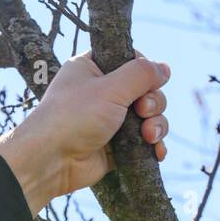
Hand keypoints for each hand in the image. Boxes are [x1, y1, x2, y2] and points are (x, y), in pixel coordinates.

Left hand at [0, 51, 170, 214]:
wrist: (53, 159)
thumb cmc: (74, 116)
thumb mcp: (110, 88)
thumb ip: (140, 75)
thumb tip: (165, 67)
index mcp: (95, 68)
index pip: (131, 61)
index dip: (145, 72)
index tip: (148, 83)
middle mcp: (103, 92)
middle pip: (146, 91)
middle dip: (153, 104)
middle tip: (143, 112)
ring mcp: (111, 120)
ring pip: (149, 118)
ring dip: (157, 126)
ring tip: (149, 137)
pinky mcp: (117, 146)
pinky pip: (144, 142)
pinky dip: (153, 145)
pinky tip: (156, 151)